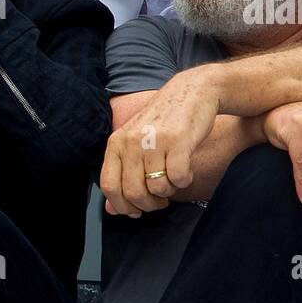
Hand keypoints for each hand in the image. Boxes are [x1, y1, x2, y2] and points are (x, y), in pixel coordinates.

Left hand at [100, 69, 220, 216]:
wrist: (193, 91)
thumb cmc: (164, 122)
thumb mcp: (136, 143)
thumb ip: (122, 174)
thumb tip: (112, 210)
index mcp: (116, 143)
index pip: (108, 186)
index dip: (122, 205)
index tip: (136, 211)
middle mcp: (131, 141)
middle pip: (133, 192)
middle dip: (149, 205)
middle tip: (160, 201)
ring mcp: (154, 140)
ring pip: (157, 188)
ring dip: (169, 192)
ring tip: (174, 180)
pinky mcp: (178, 141)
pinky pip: (178, 178)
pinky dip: (184, 181)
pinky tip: (186, 171)